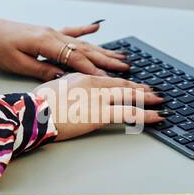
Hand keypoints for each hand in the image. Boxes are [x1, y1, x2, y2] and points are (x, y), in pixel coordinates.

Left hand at [0, 15, 130, 81]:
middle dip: (106, 60)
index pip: (75, 58)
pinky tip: (97, 28)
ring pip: (82, 42)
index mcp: (45, 43)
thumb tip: (65, 77)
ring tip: (121, 56)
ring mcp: (51, 32)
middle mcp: (52, 35)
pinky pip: (70, 31)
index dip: (93, 70)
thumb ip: (42, 70)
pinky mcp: (47, 32)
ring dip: (102, 50)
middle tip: (127, 68)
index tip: (110, 79)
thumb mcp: (18, 64)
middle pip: (84, 50)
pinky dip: (85, 30)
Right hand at [31, 73, 163, 141]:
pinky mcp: (101, 113)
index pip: (109, 80)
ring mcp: (98, 98)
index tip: (134, 85)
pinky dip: (147, 115)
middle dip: (141, 89)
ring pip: (130, 97)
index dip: (124, 83)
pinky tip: (157, 117)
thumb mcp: (53, 89)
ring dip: (148, 100)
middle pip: (123, 85)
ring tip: (160, 103)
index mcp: (81, 77)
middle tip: (154, 92)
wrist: (33, 113)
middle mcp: (93, 84)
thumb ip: (68, 89)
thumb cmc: (37, 105)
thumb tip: (74, 94)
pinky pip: (130, 114)